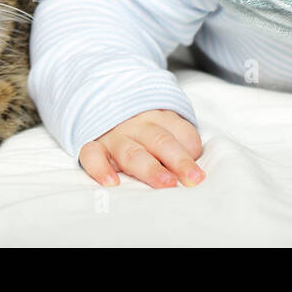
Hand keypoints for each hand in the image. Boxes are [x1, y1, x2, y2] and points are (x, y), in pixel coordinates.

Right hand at [78, 109, 204, 188]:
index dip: (191, 151)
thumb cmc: (145, 132)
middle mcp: (138, 125)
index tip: (199, 175)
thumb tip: (192, 172)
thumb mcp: (166, 129)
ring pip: (132, 151)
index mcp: (162, 118)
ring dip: (150, 168)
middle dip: (179, 161)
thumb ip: (181, 145)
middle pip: (161, 141)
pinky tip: (112, 183)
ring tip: (165, 183)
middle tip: (192, 179)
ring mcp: (115, 136)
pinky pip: (92, 154)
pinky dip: (100, 168)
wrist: (106, 108)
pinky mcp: (94, 147)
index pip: (181, 132)